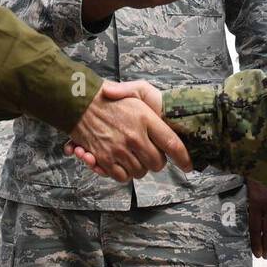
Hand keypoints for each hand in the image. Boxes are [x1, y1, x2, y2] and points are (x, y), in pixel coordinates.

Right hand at [68, 81, 190, 182]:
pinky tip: (119, 161)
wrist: (77, 100)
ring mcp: (119, 148)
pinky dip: (122, 173)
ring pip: (139, 171)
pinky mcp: (103, 158)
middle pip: (157, 163)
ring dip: (138, 167)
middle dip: (156, 162)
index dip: (183, 158)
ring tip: (132, 155)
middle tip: (150, 154)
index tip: (188, 166)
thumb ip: (153, 101)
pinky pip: (121, 176)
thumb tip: (165, 117)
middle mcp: (134, 135)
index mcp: (146, 118)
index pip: (173, 144)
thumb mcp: (136, 89)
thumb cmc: (109, 95)